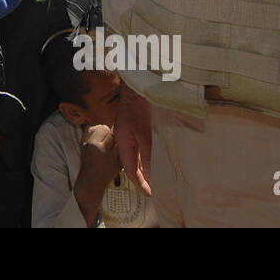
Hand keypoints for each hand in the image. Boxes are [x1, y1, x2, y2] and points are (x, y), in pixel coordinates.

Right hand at [78, 123, 120, 185]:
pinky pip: (124, 152)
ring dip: (119, 141)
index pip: (103, 128)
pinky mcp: (120, 165)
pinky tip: (119, 152)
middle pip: (114, 133)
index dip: (104, 129)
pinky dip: (123, 150)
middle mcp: (103, 151)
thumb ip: (91, 133)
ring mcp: (113, 159)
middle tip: (111, 136)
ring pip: (121, 142)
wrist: (92, 182)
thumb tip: (102, 125)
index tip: (103, 132)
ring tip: (114, 144)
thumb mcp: (83, 146)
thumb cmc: (87, 162)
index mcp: (92, 145)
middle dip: (113, 133)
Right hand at [114, 81, 152, 195]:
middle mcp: (125, 140)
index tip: (150, 194)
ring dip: (146, 167)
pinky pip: (141, 148)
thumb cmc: (137, 107)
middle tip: (154, 189)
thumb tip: (153, 173)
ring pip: (137, 156)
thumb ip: (148, 153)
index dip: (140, 183)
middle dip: (143, 178)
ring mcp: (130, 134)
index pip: (130, 169)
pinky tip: (156, 158)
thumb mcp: (144, 133)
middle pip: (132, 164)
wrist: (137, 85)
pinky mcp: (137, 128)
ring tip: (156, 178)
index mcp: (122, 143)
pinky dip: (148, 156)